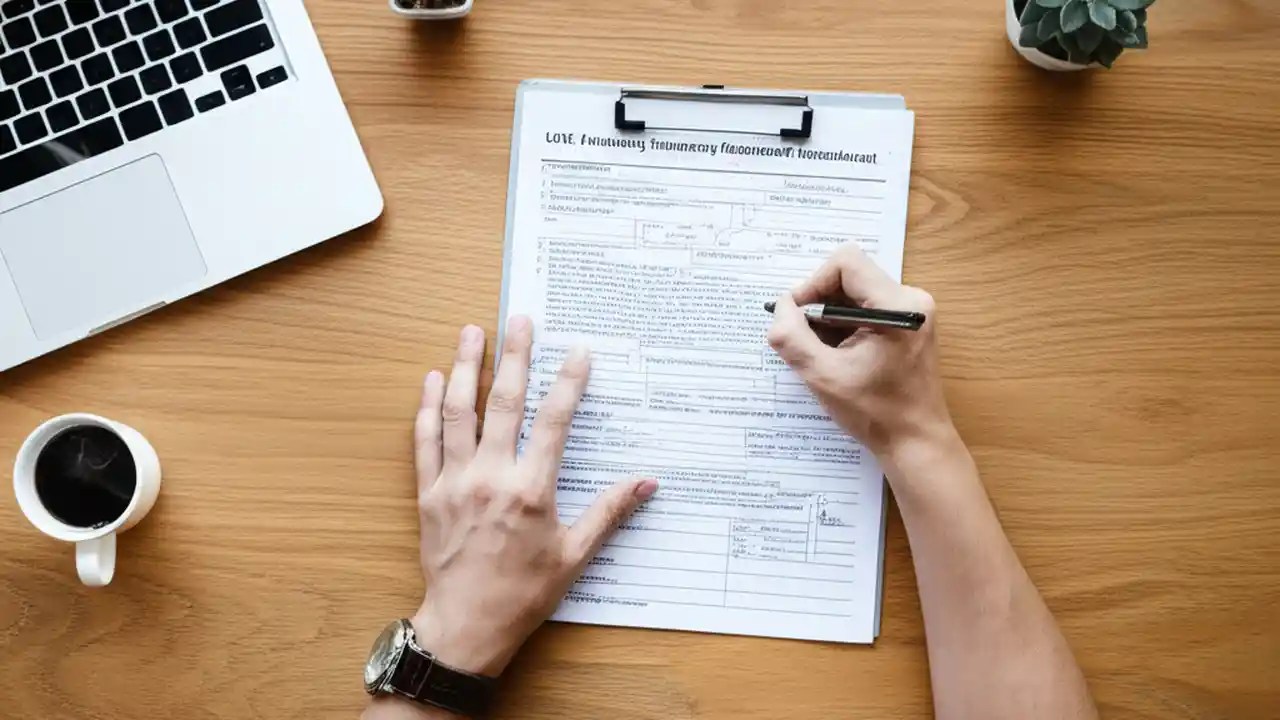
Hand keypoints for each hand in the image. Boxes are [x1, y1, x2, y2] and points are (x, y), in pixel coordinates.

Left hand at [410, 318, 657, 676]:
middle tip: (520, 319)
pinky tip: (434, 380)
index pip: (553, 421)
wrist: (465, 627)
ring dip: (466, 367)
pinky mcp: (428, 494)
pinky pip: (425, 441)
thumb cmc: (523, 594)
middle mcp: (491, 477)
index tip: (578, 352)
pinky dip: (428, 408)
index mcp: (531, 490)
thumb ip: (609, 512)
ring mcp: (454, 482)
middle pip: (504, 402)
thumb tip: (646, 483)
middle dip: (515, 355)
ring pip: (459, 412)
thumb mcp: (574, 556)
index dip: (569, 382)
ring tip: (472, 332)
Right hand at [767, 244, 952, 459]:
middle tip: (801, 337)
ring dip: (828, 317)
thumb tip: (780, 308)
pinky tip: (835, 354)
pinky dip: (842, 325)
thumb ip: (792, 337)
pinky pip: (865, 308)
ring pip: (854, 293)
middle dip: (818, 303)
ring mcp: (911, 312)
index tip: (796, 315)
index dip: (812, 283)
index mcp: (897, 306)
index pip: (846, 263)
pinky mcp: (907, 325)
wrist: (915, 441)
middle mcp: (910, 300)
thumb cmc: (876, 413)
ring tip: (819, 351)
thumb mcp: (823, 375)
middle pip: (849, 276)